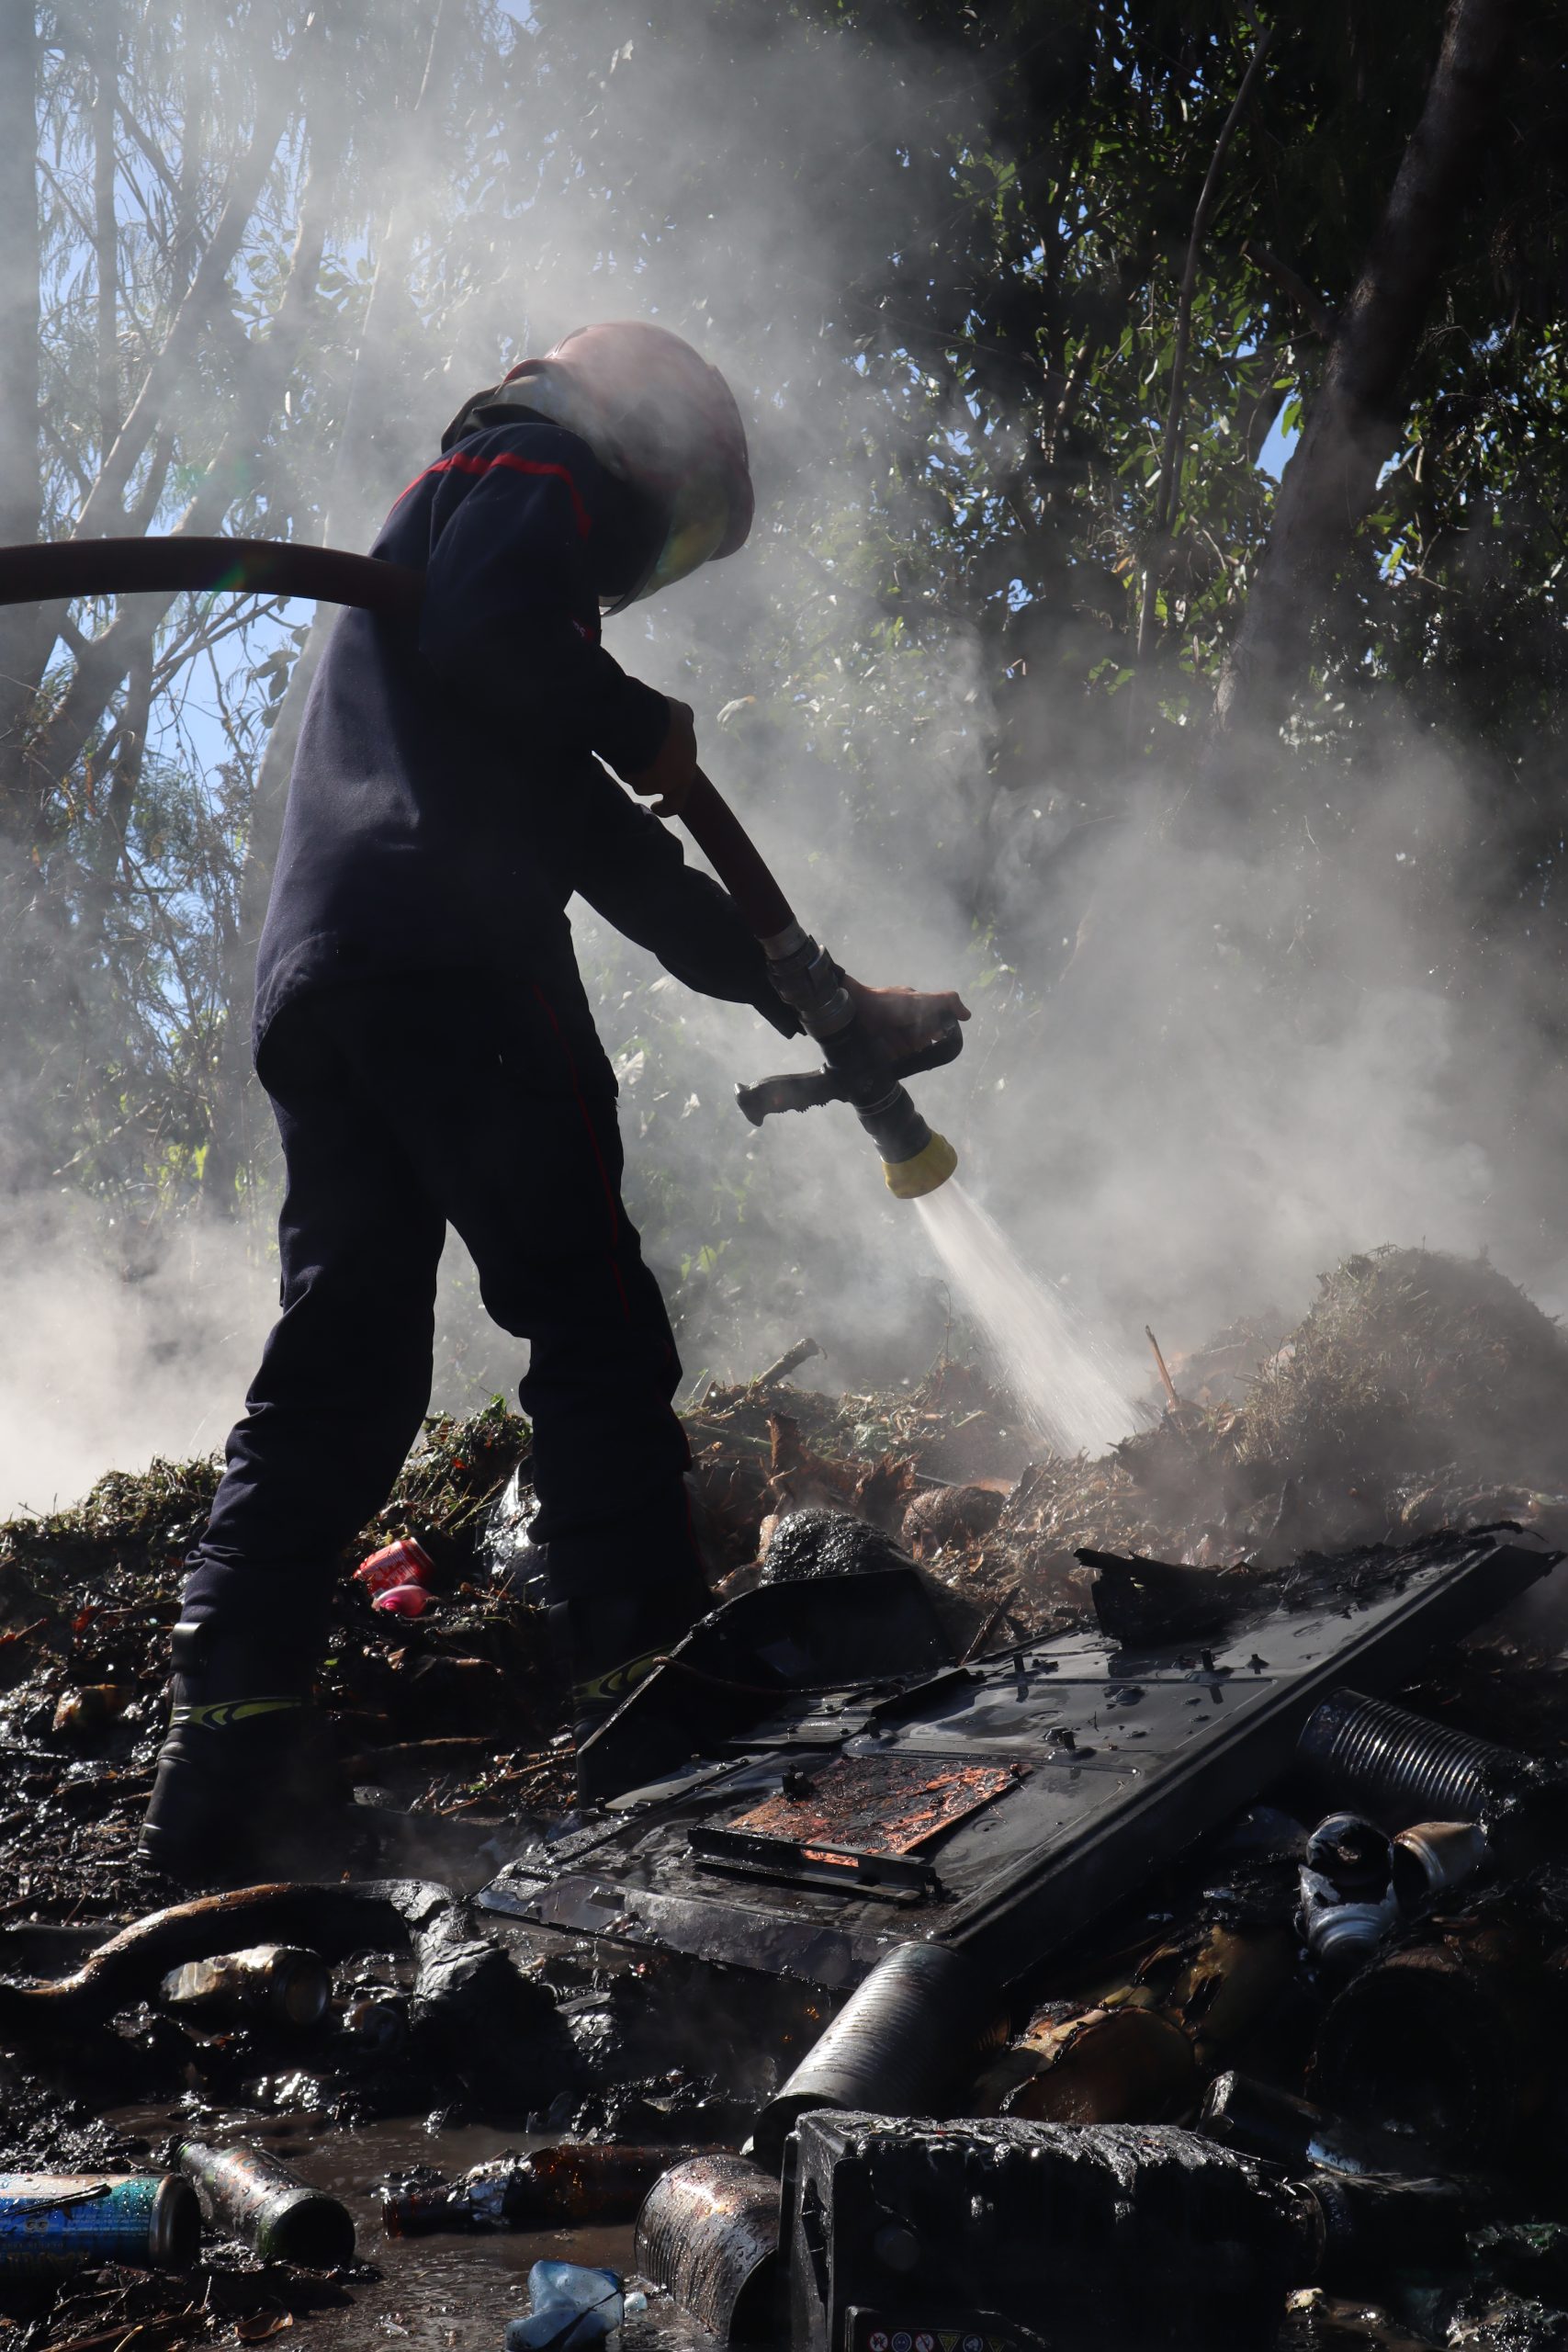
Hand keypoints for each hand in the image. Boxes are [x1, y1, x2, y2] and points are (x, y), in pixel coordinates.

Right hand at [624, 696, 697, 816]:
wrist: (644, 716)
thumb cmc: (669, 718)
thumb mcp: (684, 715)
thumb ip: (685, 721)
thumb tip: (685, 716)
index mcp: (683, 776)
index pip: (675, 805)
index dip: (665, 809)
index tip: (655, 807)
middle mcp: (662, 783)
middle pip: (648, 787)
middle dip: (642, 776)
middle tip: (639, 756)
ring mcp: (641, 780)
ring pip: (632, 777)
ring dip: (631, 765)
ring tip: (631, 740)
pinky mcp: (622, 771)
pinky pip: (620, 767)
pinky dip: (619, 757)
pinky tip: (619, 740)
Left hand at [842, 975, 970, 1057]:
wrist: (854, 1009)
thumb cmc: (890, 1004)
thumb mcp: (921, 1000)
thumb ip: (946, 1002)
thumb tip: (968, 1015)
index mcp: (916, 1012)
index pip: (932, 1031)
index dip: (931, 1037)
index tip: (927, 1042)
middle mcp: (905, 1024)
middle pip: (918, 1044)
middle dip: (915, 1047)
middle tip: (907, 1045)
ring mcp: (891, 1036)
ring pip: (905, 1053)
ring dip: (902, 1054)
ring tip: (892, 1047)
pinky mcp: (879, 1047)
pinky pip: (890, 1059)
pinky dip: (890, 1059)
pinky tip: (885, 1054)